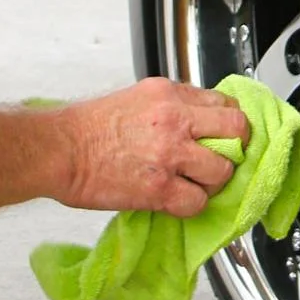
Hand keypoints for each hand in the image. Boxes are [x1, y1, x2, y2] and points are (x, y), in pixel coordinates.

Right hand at [47, 79, 249, 218]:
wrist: (62, 148)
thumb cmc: (90, 125)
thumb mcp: (138, 96)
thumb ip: (172, 104)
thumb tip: (198, 119)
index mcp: (169, 94)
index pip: (224, 103)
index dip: (230, 123)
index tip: (227, 136)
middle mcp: (175, 119)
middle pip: (236, 130)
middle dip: (235, 148)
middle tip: (223, 159)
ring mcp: (169, 154)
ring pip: (222, 170)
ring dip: (213, 181)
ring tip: (197, 184)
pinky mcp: (159, 188)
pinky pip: (197, 202)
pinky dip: (193, 206)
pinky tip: (179, 201)